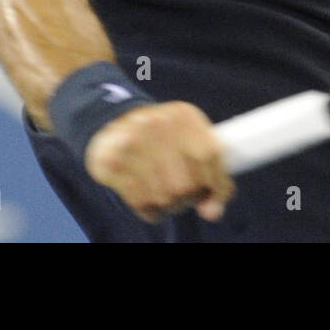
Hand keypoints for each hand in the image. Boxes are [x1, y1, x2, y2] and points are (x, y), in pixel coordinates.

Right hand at [84, 101, 232, 224]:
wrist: (113, 124)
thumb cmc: (163, 139)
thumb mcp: (191, 141)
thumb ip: (211, 173)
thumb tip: (213, 213)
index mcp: (184, 115)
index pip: (210, 155)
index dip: (217, 186)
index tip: (212, 203)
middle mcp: (158, 124)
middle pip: (187, 184)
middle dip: (188, 198)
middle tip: (182, 194)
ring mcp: (132, 141)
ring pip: (165, 197)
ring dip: (168, 205)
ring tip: (164, 193)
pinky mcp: (112, 161)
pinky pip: (141, 202)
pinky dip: (149, 209)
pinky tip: (147, 197)